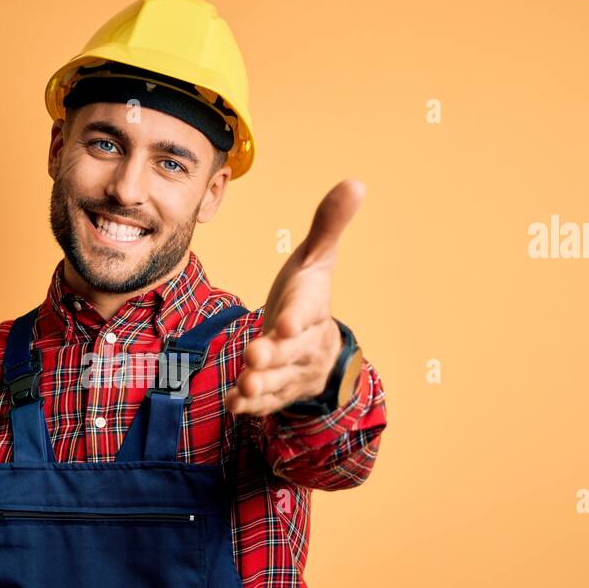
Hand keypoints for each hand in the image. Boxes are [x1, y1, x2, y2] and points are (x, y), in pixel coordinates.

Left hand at [225, 178, 364, 415]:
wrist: (320, 347)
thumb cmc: (309, 295)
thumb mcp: (316, 258)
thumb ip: (327, 225)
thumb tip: (356, 182)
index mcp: (312, 307)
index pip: (306, 311)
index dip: (297, 318)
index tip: (286, 322)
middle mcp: (304, 342)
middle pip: (290, 351)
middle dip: (273, 355)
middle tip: (254, 356)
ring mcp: (291, 370)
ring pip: (277, 380)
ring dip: (260, 385)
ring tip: (243, 386)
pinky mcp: (277, 390)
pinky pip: (264, 402)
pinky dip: (249, 405)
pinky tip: (232, 405)